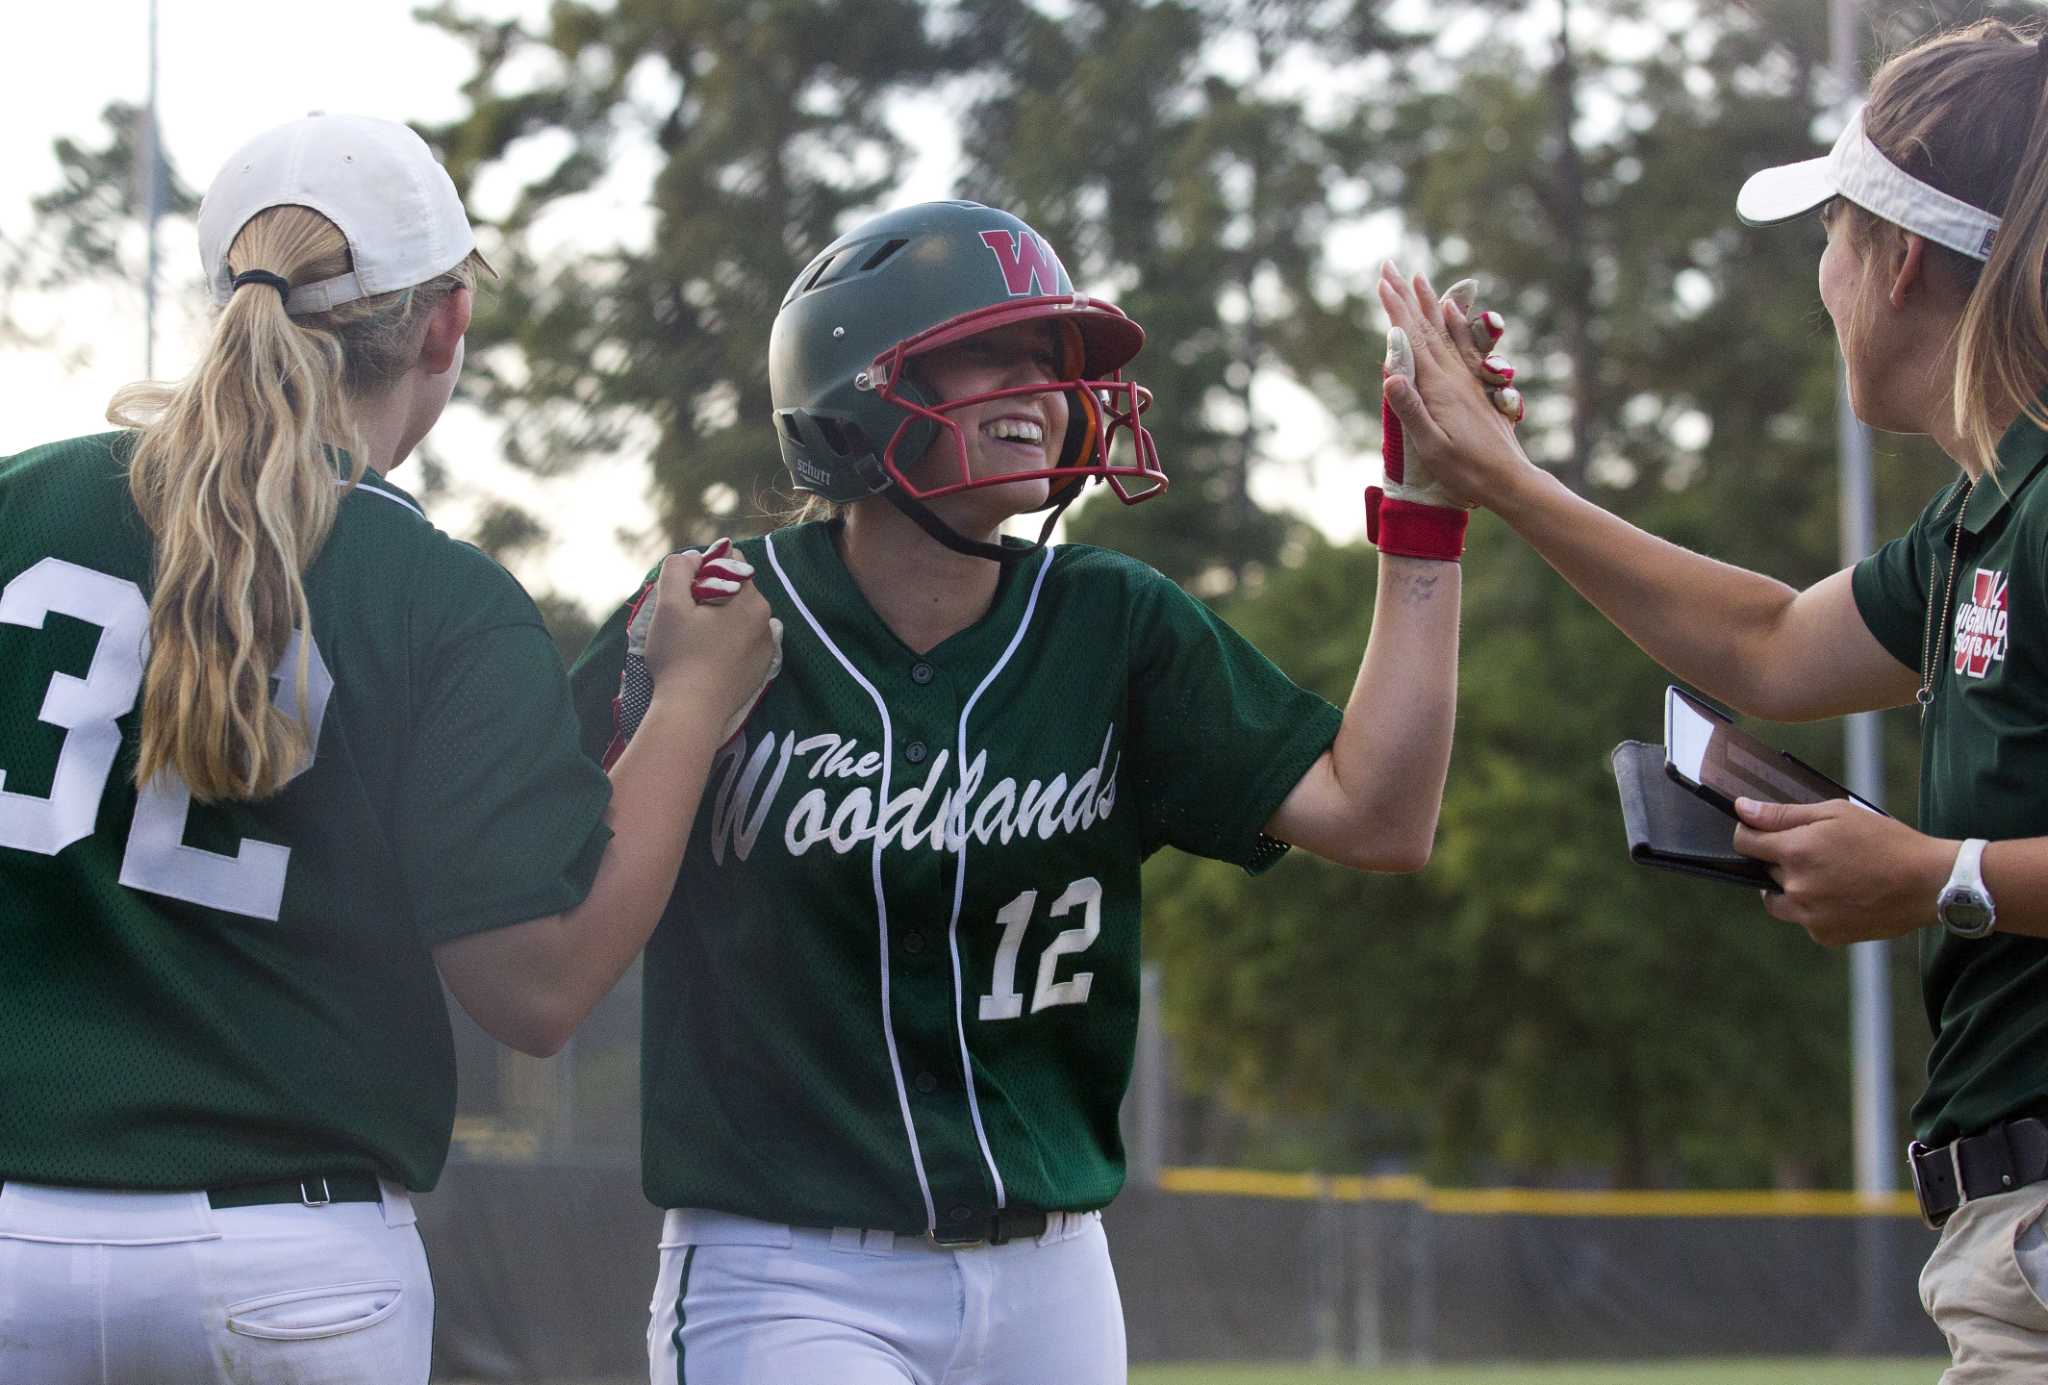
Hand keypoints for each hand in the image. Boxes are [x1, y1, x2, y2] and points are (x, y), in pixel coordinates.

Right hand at [627, 542, 782, 747]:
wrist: (693, 711)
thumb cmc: (679, 656)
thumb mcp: (668, 605)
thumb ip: (678, 569)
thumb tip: (693, 557)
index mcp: (751, 598)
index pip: (731, 561)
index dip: (704, 570)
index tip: (686, 594)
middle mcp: (766, 618)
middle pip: (737, 589)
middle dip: (713, 595)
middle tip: (687, 620)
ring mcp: (767, 645)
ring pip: (740, 615)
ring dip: (720, 618)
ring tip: (696, 641)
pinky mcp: (761, 667)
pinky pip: (744, 641)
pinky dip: (728, 642)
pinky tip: (708, 658)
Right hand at [1376, 263, 1540, 510]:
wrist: (1508, 480)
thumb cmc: (1465, 470)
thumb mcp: (1431, 446)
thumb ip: (1410, 410)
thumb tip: (1389, 374)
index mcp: (1438, 387)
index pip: (1412, 340)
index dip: (1396, 310)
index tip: (1382, 283)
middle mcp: (1455, 375)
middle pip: (1426, 327)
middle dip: (1406, 296)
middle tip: (1390, 267)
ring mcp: (1469, 378)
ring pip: (1445, 331)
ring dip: (1430, 303)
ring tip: (1419, 279)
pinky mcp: (1479, 386)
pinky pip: (1466, 346)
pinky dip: (1457, 324)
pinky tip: (1454, 311)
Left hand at [1732, 797, 1952, 944]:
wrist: (1929, 882)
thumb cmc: (1885, 841)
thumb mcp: (1835, 813)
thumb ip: (1783, 814)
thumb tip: (1742, 809)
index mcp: (1796, 851)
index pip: (1745, 842)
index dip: (1749, 833)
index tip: (1758, 830)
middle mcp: (1796, 886)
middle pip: (1765, 870)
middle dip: (1782, 859)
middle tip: (1819, 852)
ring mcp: (1809, 915)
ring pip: (1779, 900)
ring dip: (1791, 887)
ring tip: (1826, 875)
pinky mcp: (1825, 935)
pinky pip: (1804, 919)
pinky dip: (1814, 908)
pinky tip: (1842, 894)